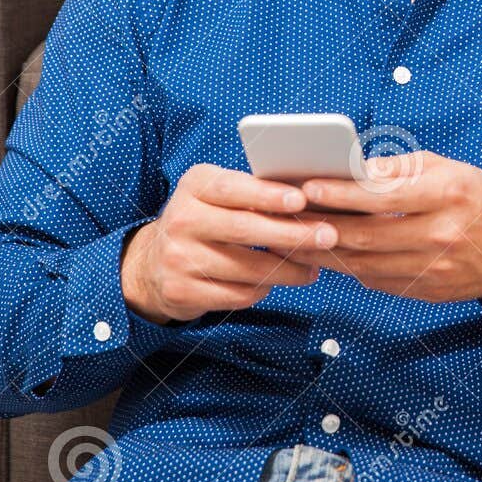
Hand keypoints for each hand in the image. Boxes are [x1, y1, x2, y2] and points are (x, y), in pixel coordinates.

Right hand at [121, 163, 337, 323]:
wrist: (153, 263)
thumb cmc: (204, 221)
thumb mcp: (217, 196)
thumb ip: (253, 192)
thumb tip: (310, 194)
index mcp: (194, 187)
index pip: (232, 188)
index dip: (267, 195)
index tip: (301, 199)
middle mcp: (181, 220)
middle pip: (244, 228)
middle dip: (292, 233)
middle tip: (328, 235)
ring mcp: (178, 258)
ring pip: (246, 267)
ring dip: (287, 270)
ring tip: (312, 268)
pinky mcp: (182, 292)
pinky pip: (236, 294)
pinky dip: (263, 289)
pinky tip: (276, 282)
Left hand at [298, 151, 481, 303]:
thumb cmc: (479, 197)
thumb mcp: (448, 169)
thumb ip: (400, 170)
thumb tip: (351, 169)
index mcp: (447, 194)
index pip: (383, 196)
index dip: (342, 193)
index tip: (308, 187)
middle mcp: (441, 234)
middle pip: (367, 235)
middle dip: (322, 226)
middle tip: (289, 217)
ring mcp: (435, 268)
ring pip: (366, 264)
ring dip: (326, 253)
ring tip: (296, 238)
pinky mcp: (430, 291)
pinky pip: (378, 281)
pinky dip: (349, 269)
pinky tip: (328, 257)